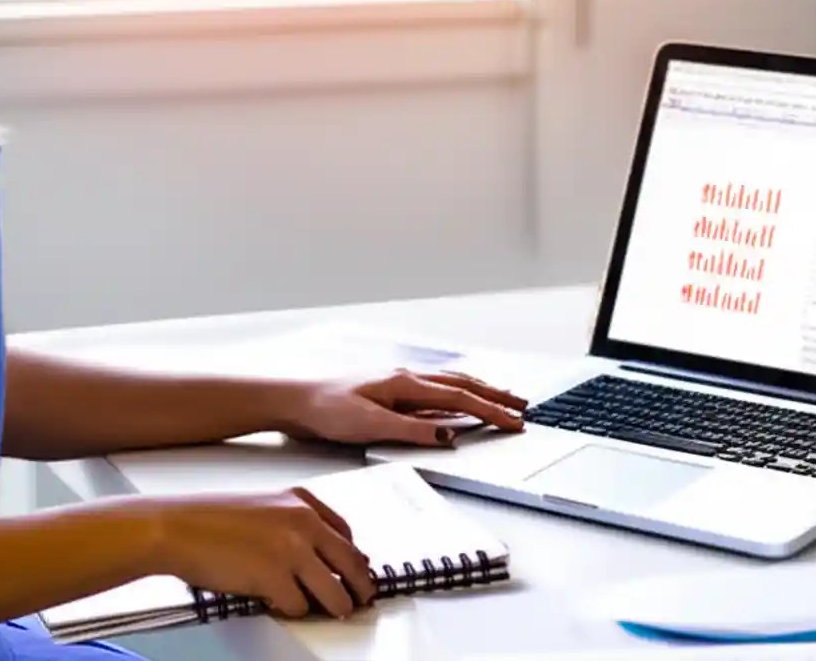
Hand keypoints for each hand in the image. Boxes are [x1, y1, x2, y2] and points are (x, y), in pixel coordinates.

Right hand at [150, 488, 375, 618]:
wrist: (177, 528)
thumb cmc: (210, 520)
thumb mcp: (264, 507)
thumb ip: (296, 524)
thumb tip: (322, 553)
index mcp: (301, 501)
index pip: (346, 533)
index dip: (355, 558)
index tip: (358, 569)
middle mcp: (303, 522)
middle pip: (352, 563)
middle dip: (361, 587)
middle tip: (362, 598)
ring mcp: (292, 551)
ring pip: (335, 592)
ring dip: (337, 606)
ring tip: (333, 611)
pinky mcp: (275, 578)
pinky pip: (300, 606)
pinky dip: (295, 611)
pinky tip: (284, 604)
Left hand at [286, 370, 528, 447]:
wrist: (292, 400)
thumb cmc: (324, 410)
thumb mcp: (368, 425)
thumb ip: (410, 431)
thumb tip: (448, 436)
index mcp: (405, 384)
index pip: (460, 398)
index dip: (491, 411)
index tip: (516, 423)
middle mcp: (405, 379)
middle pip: (462, 385)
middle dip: (495, 396)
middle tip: (523, 407)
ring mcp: (397, 383)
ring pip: (449, 384)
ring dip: (479, 391)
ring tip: (500, 398)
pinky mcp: (388, 392)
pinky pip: (432, 390)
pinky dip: (455, 394)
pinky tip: (457, 401)